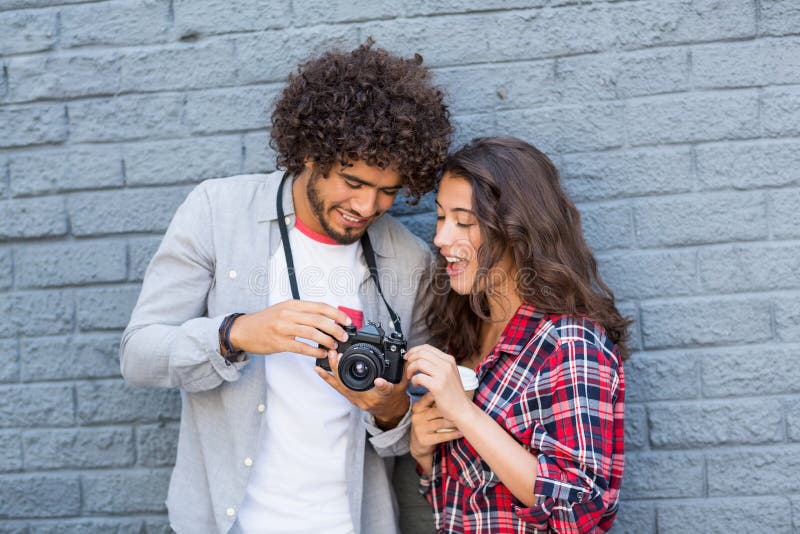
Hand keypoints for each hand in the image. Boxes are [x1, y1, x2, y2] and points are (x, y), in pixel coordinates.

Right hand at [229, 300, 351, 357]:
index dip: (336, 314)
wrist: (243, 330)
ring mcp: (283, 328)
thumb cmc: (265, 321)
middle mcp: (288, 314)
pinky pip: (301, 347)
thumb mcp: (284, 309)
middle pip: (319, 320)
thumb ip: (303, 312)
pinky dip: (314, 351)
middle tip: (343, 336)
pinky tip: (320, 353)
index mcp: (292, 304)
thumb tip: (325, 318)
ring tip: (334, 345)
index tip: (346, 321)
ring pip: (312, 333)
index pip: (320, 306)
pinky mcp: (279, 343)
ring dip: (326, 340)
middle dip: (335, 329)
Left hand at [314, 350, 410, 428]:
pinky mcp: (350, 396)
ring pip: (342, 385)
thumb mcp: (403, 384)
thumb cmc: (395, 396)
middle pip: (354, 385)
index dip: (383, 386)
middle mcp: (368, 398)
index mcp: (385, 395)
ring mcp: (357, 399)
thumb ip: (403, 370)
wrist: (389, 411)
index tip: (380, 381)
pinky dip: (327, 377)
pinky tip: (318, 369)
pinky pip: (337, 387)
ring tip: (329, 357)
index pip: (385, 390)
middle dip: (344, 369)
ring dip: (333, 370)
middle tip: (339, 355)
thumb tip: (406, 355)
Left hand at [404, 344, 471, 422]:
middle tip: (407, 366)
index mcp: (449, 360)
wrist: (462, 409)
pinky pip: (419, 377)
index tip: (408, 357)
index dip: (414, 350)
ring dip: (410, 369)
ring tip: (411, 377)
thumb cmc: (453, 394)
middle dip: (410, 358)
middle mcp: (447, 365)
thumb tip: (420, 359)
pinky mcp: (437, 386)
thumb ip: (438, 365)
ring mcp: (443, 375)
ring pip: (419, 363)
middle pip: (422, 353)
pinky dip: (414, 380)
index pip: (427, 347)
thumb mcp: (449, 374)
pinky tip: (416, 385)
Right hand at [410, 393, 461, 465]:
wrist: (419, 445)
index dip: (443, 396)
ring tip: (463, 422)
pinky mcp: (424, 440)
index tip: (456, 396)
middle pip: (438, 411)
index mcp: (418, 407)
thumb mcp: (427, 412)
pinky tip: (460, 433)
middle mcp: (417, 416)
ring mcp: (419, 428)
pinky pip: (442, 436)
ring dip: (454, 423)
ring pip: (441, 423)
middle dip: (451, 412)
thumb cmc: (427, 425)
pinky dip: (453, 434)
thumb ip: (434, 402)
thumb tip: (452, 389)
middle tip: (463, 410)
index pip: (430, 397)